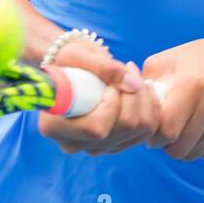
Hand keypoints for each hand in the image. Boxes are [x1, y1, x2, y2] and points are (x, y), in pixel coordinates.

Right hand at [36, 39, 161, 155]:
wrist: (73, 68)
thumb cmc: (70, 59)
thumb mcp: (81, 55)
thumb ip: (105, 68)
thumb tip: (135, 84)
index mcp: (53, 126)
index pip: (97, 128)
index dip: (112, 103)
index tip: (109, 83)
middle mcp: (73, 144)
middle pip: (123, 129)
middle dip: (134, 96)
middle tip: (129, 70)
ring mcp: (95, 147)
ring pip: (140, 131)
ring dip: (145, 99)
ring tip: (134, 76)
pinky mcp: (114, 145)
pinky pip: (146, 131)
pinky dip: (149, 107)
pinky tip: (140, 89)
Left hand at [142, 30, 203, 160]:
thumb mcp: (176, 57)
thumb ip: (148, 77)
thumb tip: (126, 98)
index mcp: (191, 82)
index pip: (164, 129)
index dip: (153, 135)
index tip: (151, 129)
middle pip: (177, 147)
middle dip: (166, 146)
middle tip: (164, 136)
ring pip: (193, 153)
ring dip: (182, 148)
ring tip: (181, 132)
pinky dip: (200, 147)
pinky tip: (200, 131)